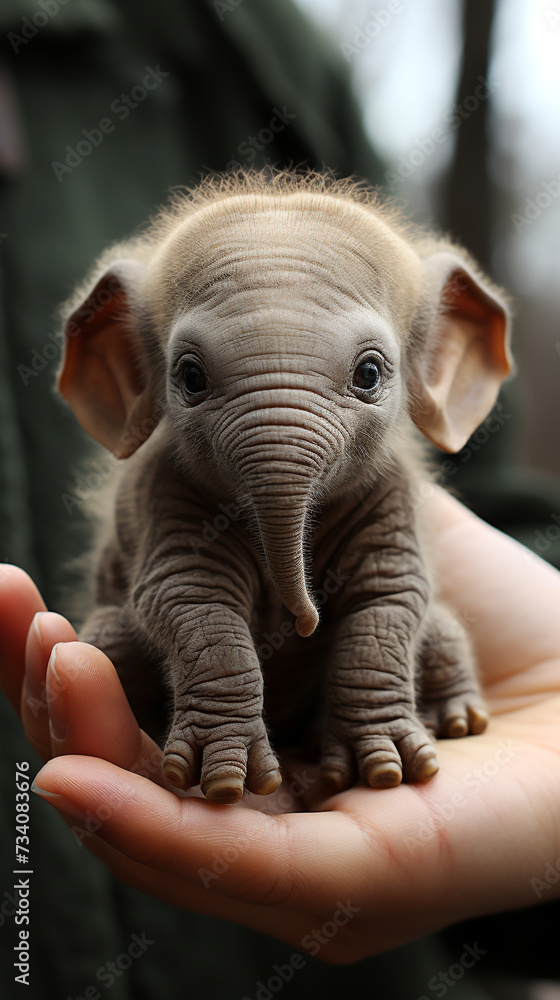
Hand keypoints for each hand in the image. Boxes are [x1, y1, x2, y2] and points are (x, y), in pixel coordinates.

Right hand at [2, 488, 559, 962]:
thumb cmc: (485, 632)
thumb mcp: (368, 564)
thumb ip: (280, 544)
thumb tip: (201, 485)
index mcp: (253, 734)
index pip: (130, 710)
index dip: (58, 659)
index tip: (11, 590)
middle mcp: (258, 805)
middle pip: (121, 773)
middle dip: (54, 697)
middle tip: (20, 623)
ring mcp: (294, 853)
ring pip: (150, 826)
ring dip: (85, 746)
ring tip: (49, 667)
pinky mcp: (342, 884)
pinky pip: (225, 865)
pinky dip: (144, 826)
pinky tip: (75, 778)